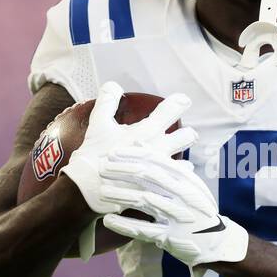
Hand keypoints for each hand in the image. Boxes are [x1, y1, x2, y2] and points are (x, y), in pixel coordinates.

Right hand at [60, 82, 196, 215]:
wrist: (89, 190)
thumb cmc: (94, 156)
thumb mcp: (98, 124)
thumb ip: (107, 102)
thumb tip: (113, 85)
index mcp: (147, 131)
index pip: (171, 109)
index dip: (179, 102)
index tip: (182, 101)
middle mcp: (159, 149)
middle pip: (187, 136)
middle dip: (186, 134)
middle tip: (183, 134)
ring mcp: (161, 170)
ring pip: (185, 162)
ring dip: (183, 159)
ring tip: (176, 160)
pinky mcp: (159, 189)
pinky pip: (177, 182)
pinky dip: (176, 179)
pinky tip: (170, 178)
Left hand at [97, 149, 248, 267]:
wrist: (217, 242)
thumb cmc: (196, 210)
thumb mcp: (190, 185)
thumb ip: (166, 167)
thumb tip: (141, 142)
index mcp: (187, 180)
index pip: (157, 161)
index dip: (133, 155)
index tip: (112, 152)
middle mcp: (184, 195)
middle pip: (148, 177)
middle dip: (123, 171)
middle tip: (101, 169)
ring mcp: (178, 216)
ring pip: (145, 201)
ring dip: (121, 195)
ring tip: (101, 192)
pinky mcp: (172, 237)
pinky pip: (145, 230)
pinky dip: (125, 224)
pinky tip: (108, 220)